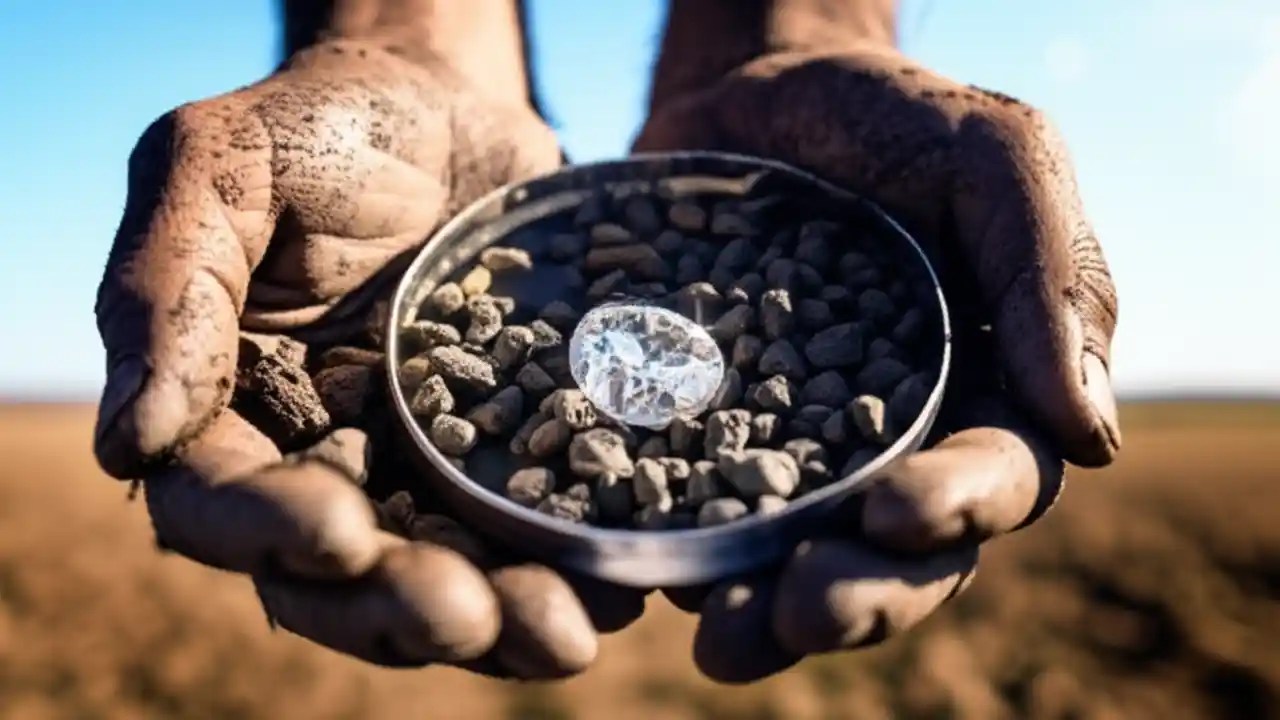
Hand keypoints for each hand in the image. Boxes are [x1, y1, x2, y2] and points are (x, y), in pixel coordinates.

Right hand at [93, 39, 643, 676]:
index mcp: (234, 414)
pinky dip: (579, 568)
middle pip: (343, 579)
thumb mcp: (221, 173)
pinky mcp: (516, 460)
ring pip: (451, 577)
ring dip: (502, 620)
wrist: (449, 110)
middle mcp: (326, 464)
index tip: (339, 530)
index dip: (268, 534)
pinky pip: (541, 534)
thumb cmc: (322, 132)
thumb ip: (167, 295)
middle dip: (400, 609)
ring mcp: (428, 473)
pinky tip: (626, 581)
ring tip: (563, 630)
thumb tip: (129, 444)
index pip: (219, 506)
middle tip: (464, 614)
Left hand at [635, 43, 1119, 680]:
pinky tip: (653, 580)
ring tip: (726, 638)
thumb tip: (1091, 434)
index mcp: (988, 389)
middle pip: (900, 551)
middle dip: (863, 591)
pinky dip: (684, 553)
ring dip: (771, 606)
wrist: (757, 92)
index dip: (956, 508)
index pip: (996, 476)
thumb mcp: (994, 158)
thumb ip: (1049, 278)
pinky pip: (702, 510)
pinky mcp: (710, 435)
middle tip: (804, 611)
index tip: (895, 512)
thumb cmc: (892, 118)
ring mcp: (800, 445)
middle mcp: (898, 438)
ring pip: (803, 553)